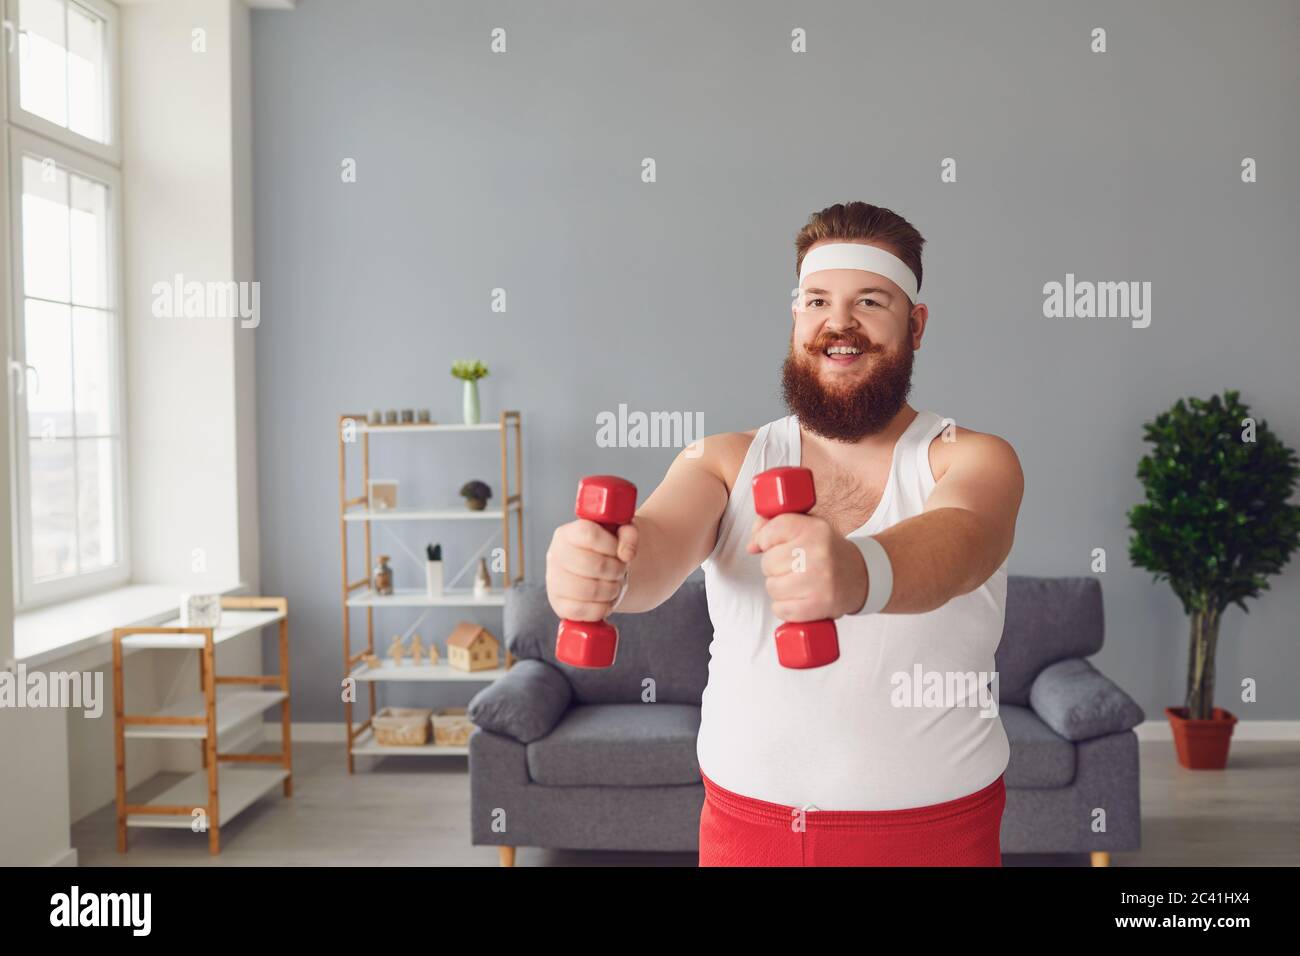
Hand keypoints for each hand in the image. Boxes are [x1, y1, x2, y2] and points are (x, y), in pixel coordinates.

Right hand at [546, 518, 637, 621]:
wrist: (596, 573)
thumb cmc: (606, 550)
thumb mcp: (620, 533)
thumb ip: (629, 534)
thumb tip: (626, 554)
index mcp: (567, 533)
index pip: (589, 535)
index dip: (612, 545)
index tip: (620, 552)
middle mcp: (555, 555)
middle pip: (592, 564)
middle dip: (616, 570)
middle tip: (620, 571)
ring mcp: (554, 582)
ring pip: (588, 590)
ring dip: (611, 590)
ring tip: (614, 585)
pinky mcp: (558, 605)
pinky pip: (583, 611)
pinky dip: (602, 608)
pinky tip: (605, 600)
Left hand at [747, 513, 867, 620]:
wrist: (860, 576)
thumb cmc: (824, 550)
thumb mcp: (805, 527)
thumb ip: (772, 525)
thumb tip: (751, 545)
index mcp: (813, 529)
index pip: (769, 533)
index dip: (766, 541)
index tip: (775, 544)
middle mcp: (817, 553)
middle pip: (768, 562)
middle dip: (774, 566)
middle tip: (794, 566)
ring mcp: (818, 581)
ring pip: (772, 586)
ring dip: (779, 588)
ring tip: (798, 582)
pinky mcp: (817, 606)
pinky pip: (780, 609)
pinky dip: (784, 608)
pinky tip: (799, 599)